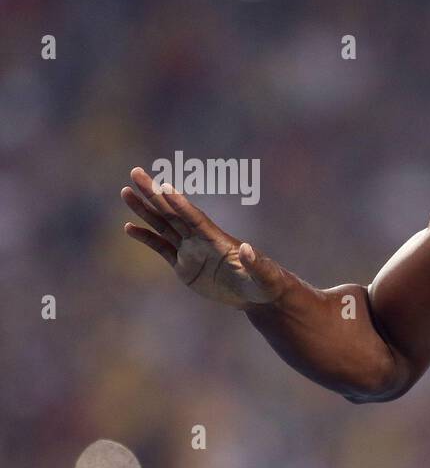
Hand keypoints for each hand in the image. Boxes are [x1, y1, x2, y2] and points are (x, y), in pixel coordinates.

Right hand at [121, 167, 284, 308]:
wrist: (257, 295)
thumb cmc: (265, 283)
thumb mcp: (264, 276)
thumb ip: (255, 263)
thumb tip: (246, 249)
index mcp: (218, 240)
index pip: (195, 218)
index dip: (180, 204)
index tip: (163, 186)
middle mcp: (200, 240)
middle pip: (173, 213)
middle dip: (154, 194)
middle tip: (135, 172)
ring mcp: (190, 250)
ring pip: (163, 225)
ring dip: (144, 210)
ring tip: (125, 192)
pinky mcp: (183, 265)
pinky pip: (161, 247)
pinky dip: (145, 237)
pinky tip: (129, 227)